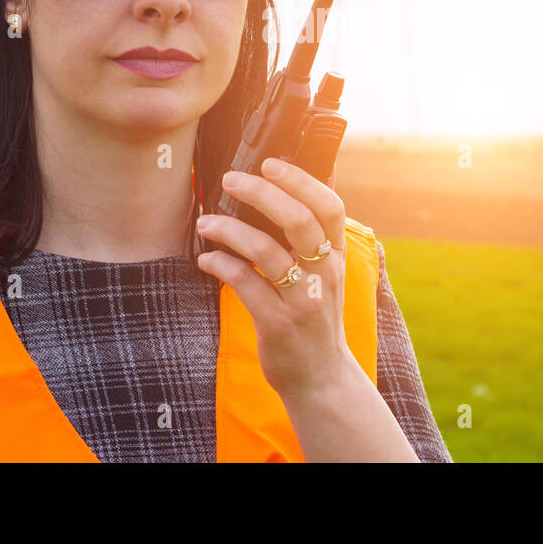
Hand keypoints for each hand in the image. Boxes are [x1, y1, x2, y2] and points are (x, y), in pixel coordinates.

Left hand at [195, 157, 356, 401]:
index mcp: (337, 257)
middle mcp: (324, 275)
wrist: (322, 379)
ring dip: (229, 230)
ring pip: (266, 251)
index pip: (329, 207)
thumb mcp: (324, 277)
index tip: (271, 164)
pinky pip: (244, 284)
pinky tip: (206, 259)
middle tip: (230, 180)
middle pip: (298, 221)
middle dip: (261, 194)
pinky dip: (220, 265)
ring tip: (205, 222)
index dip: (301, 181)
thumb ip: (308, 243)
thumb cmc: (315, 319)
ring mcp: (302, 300)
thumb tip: (274, 197)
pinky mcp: (278, 323)